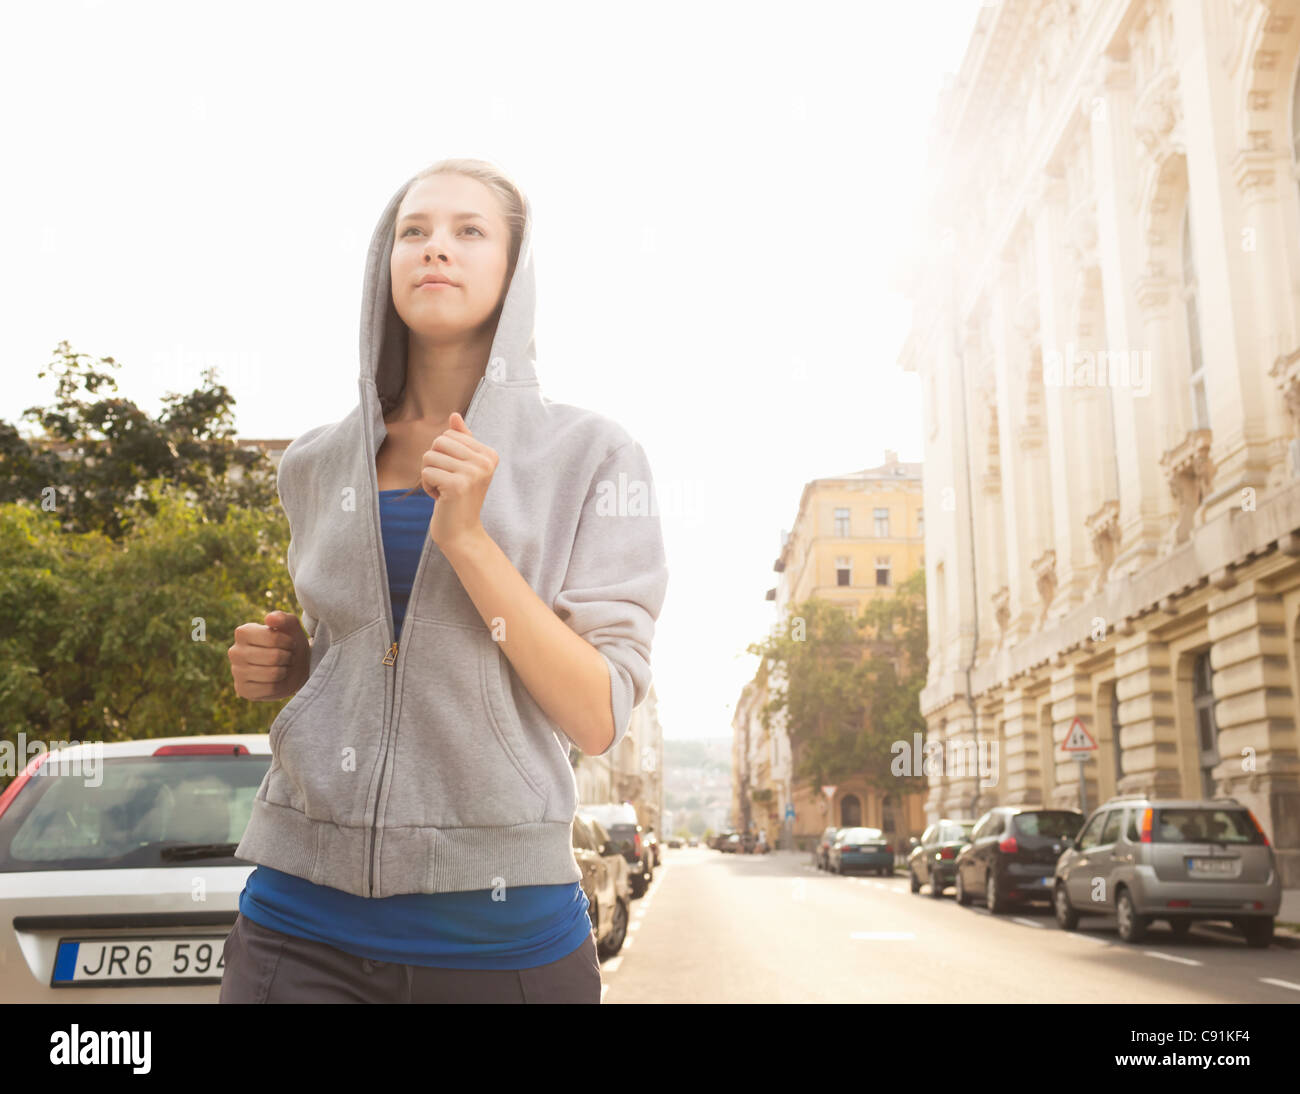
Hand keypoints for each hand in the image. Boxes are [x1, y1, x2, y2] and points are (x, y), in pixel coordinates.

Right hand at [228, 610, 310, 700]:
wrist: (292, 668)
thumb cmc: (289, 644)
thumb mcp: (291, 627)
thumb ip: (283, 618)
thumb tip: (269, 618)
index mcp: (243, 632)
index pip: (272, 638)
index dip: (288, 642)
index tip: (289, 643)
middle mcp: (235, 651)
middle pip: (274, 657)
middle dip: (288, 657)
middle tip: (287, 657)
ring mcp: (236, 671)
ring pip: (273, 673)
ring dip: (285, 671)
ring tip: (282, 667)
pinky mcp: (242, 689)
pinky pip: (269, 689)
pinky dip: (279, 685)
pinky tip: (275, 680)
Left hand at [420, 411, 497, 549]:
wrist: (462, 533)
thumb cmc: (460, 498)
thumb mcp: (463, 466)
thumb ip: (462, 440)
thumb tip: (454, 415)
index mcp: (489, 454)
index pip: (450, 434)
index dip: (443, 453)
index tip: (454, 473)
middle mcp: (485, 462)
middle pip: (439, 441)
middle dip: (433, 461)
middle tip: (445, 482)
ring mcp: (473, 474)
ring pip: (429, 456)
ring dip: (429, 475)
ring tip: (443, 490)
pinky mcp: (457, 486)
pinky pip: (426, 472)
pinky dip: (427, 486)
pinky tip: (440, 499)